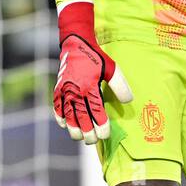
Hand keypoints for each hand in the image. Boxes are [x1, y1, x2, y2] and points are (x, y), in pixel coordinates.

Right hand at [53, 3, 132, 144]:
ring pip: (68, 116)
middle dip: (87, 133)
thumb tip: (128, 101)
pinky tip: (65, 125)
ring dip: (73, 129)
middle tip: (93, 141)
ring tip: (80, 138)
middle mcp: (76, 91)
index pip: (97, 112)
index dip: (101, 125)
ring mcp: (65, 91)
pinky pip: (57, 107)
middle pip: (81, 118)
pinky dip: (60, 117)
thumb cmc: (97, 57)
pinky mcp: (58, 89)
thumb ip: (120, 85)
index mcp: (90, 87)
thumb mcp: (112, 68)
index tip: (105, 134)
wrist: (76, 44)